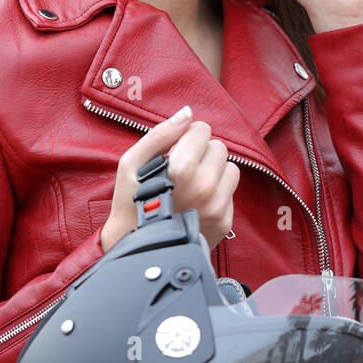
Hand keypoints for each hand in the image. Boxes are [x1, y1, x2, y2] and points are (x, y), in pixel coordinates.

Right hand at [100, 105, 240, 252]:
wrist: (138, 250)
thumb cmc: (131, 202)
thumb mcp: (131, 164)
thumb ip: (160, 134)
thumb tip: (187, 113)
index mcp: (181, 168)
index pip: (202, 129)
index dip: (186, 138)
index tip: (174, 152)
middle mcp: (204, 187)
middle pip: (218, 147)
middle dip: (201, 153)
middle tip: (182, 171)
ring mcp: (218, 206)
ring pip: (231, 168)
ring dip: (214, 172)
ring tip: (191, 186)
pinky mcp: (225, 221)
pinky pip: (231, 192)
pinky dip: (218, 193)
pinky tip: (197, 203)